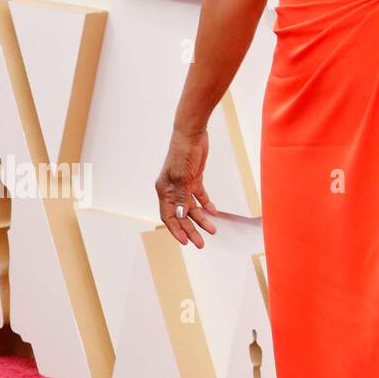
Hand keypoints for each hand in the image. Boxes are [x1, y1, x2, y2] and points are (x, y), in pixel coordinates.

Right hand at [155, 127, 220, 248]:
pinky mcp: (194, 179)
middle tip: (201, 243)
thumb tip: (182, 216)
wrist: (192, 134)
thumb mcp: (182, 176)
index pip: (169, 216)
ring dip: (201, 219)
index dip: (177, 230)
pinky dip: (206, 204)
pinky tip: (213, 212)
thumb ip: (182, 197)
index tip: (186, 242)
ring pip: (192, 207)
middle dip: (191, 230)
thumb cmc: (183, 153)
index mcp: (164, 191)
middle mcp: (172, 190)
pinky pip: (199, 196)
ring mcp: (183, 185)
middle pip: (182, 215)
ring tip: (212, 230)